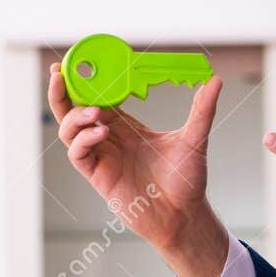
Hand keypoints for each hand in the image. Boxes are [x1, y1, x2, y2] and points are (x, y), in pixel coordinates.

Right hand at [47, 62, 223, 254]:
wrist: (184, 214)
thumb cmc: (186, 180)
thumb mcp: (195, 139)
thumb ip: (202, 110)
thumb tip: (215, 80)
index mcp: (126, 126)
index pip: (97, 97)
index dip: (85, 80)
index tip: (78, 61)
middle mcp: (109, 139)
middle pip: (73, 110)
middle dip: (62, 91)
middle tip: (59, 72)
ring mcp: (102, 157)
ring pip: (69, 130)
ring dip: (76, 116)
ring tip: (96, 111)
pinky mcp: (99, 176)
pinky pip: (78, 154)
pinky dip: (84, 140)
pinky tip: (102, 132)